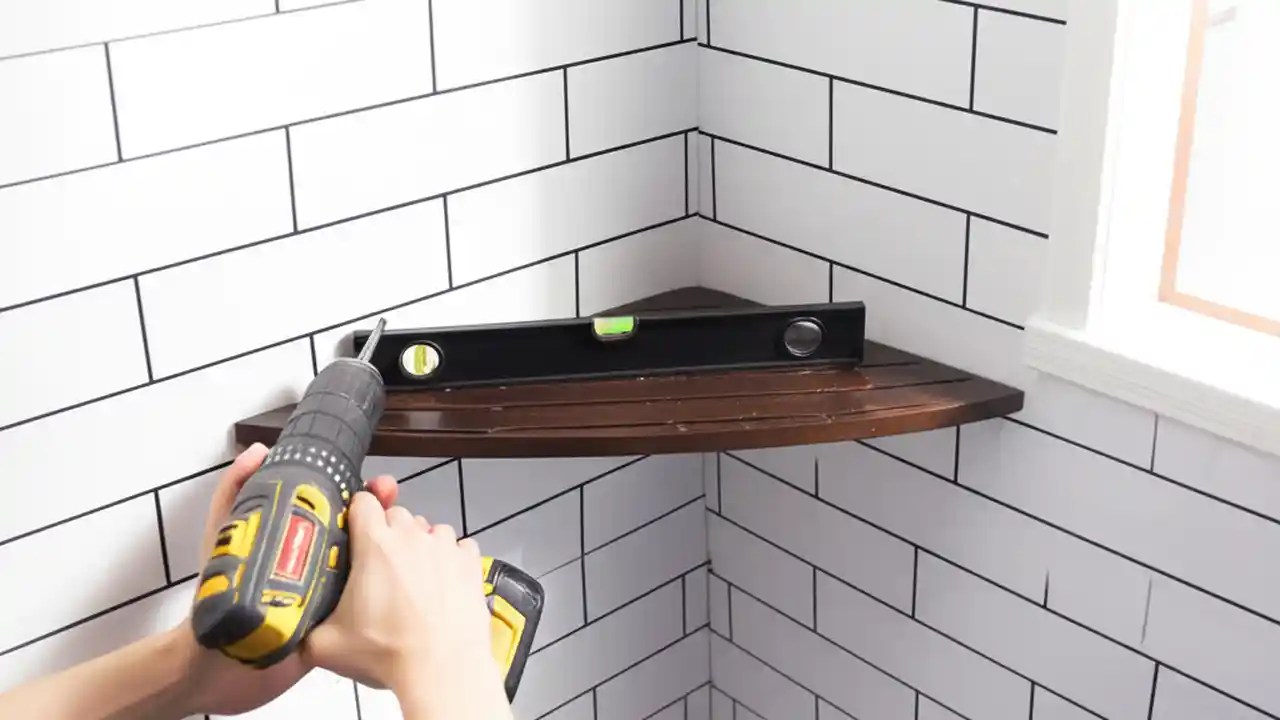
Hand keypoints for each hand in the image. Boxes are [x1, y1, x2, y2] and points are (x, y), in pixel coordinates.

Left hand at [174, 443, 399, 716]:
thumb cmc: (216, 596)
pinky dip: (385, 595)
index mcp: (301, 544)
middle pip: (364, 538)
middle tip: (393, 504)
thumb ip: (233, 494)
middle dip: (384, 518)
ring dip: (390, 553)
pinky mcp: (335, 630)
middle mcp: (321, 568)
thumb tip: (258, 451)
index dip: (365, 497)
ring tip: (403, 536)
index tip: (380, 484)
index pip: (342, 513)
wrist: (214, 663)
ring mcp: (331, 600)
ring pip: (370, 570)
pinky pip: (365, 611)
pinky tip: (401, 580)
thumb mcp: (221, 536)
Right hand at [301, 494, 512, 719]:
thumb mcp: (326, 646)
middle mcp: (412, 535)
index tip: (354, 534)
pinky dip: (451, 559)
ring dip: (421, 545)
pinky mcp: (471, 561)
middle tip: (381, 568)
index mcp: (374, 543)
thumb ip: (304, 628)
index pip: (363, 502)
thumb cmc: (385, 652)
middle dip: (388, 533)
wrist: (441, 668)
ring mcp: (446, 545)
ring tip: (415, 578)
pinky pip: (459, 546)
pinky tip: (444, 583)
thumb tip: (294, 626)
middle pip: (397, 515)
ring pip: (430, 529)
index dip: (357, 514)